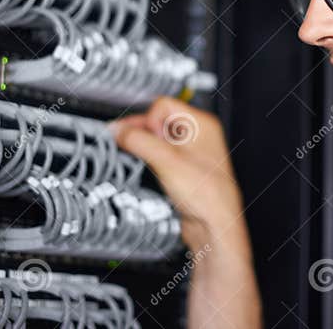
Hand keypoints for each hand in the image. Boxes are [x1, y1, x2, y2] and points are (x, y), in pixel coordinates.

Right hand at [110, 97, 262, 328]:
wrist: (215, 225)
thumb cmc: (206, 194)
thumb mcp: (165, 160)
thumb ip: (138, 141)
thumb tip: (117, 131)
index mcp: (201, 124)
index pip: (162, 106)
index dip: (147, 120)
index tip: (137, 137)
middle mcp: (199, 135)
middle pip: (159, 121)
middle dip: (143, 134)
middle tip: (129, 148)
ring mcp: (192, 153)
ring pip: (159, 140)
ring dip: (146, 149)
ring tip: (144, 163)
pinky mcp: (185, 169)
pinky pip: (163, 155)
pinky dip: (152, 160)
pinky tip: (150, 171)